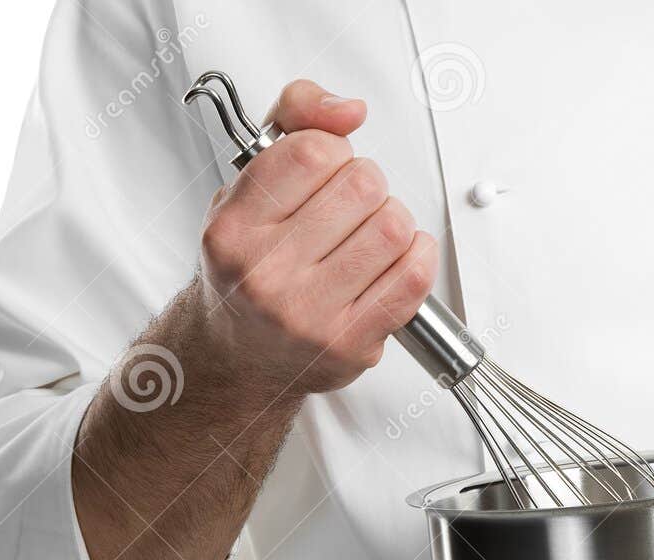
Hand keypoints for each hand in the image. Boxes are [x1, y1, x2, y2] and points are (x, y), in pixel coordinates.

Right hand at [193, 79, 438, 398]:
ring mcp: (309, 313)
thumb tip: (349, 110)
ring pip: (394, 227)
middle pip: (363, 185)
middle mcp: (266, 273)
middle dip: (368, 184)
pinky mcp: (351, 342)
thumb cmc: (252, 265)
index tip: (327, 168)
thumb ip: (294, 121)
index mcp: (235, 229)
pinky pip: (414, 276)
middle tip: (351, 205)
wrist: (243, 356)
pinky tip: (397, 258)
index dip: (334, 150)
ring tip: (371, 233)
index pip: (313, 152)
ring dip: (395, 221)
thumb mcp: (249, 184)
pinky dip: (418, 255)